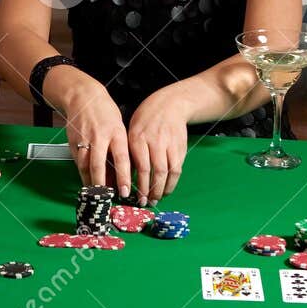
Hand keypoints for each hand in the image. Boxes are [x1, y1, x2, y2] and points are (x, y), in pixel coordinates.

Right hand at [62, 80, 130, 196]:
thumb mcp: (119, 128)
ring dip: (90, 182)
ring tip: (96, 193)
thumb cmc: (106, 114)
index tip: (125, 192)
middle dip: (101, 184)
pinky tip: (87, 180)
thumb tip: (121, 175)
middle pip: (98, 165)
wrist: (83, 97)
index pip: (121, 158)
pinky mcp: (72, 142)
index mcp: (116, 133)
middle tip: (105, 198)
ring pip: (85, 166)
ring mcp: (83, 139)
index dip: (123, 177)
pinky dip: (83, 173)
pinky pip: (78, 162)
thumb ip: (120, 150)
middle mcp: (99, 137)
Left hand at [126, 86, 191, 203]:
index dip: (140, 185)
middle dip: (152, 190)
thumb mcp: (131, 131)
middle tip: (147, 202)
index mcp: (139, 138)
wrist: (171, 105)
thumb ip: (129, 152)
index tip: (135, 196)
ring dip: (164, 188)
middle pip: (157, 171)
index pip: (142, 166)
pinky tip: (167, 188)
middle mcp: (156, 141)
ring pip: (170, 171)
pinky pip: (178, 168)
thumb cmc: (145, 120)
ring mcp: (171, 144)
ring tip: (157, 198)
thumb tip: (124, 177)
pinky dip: (173, 181)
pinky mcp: (181, 147)